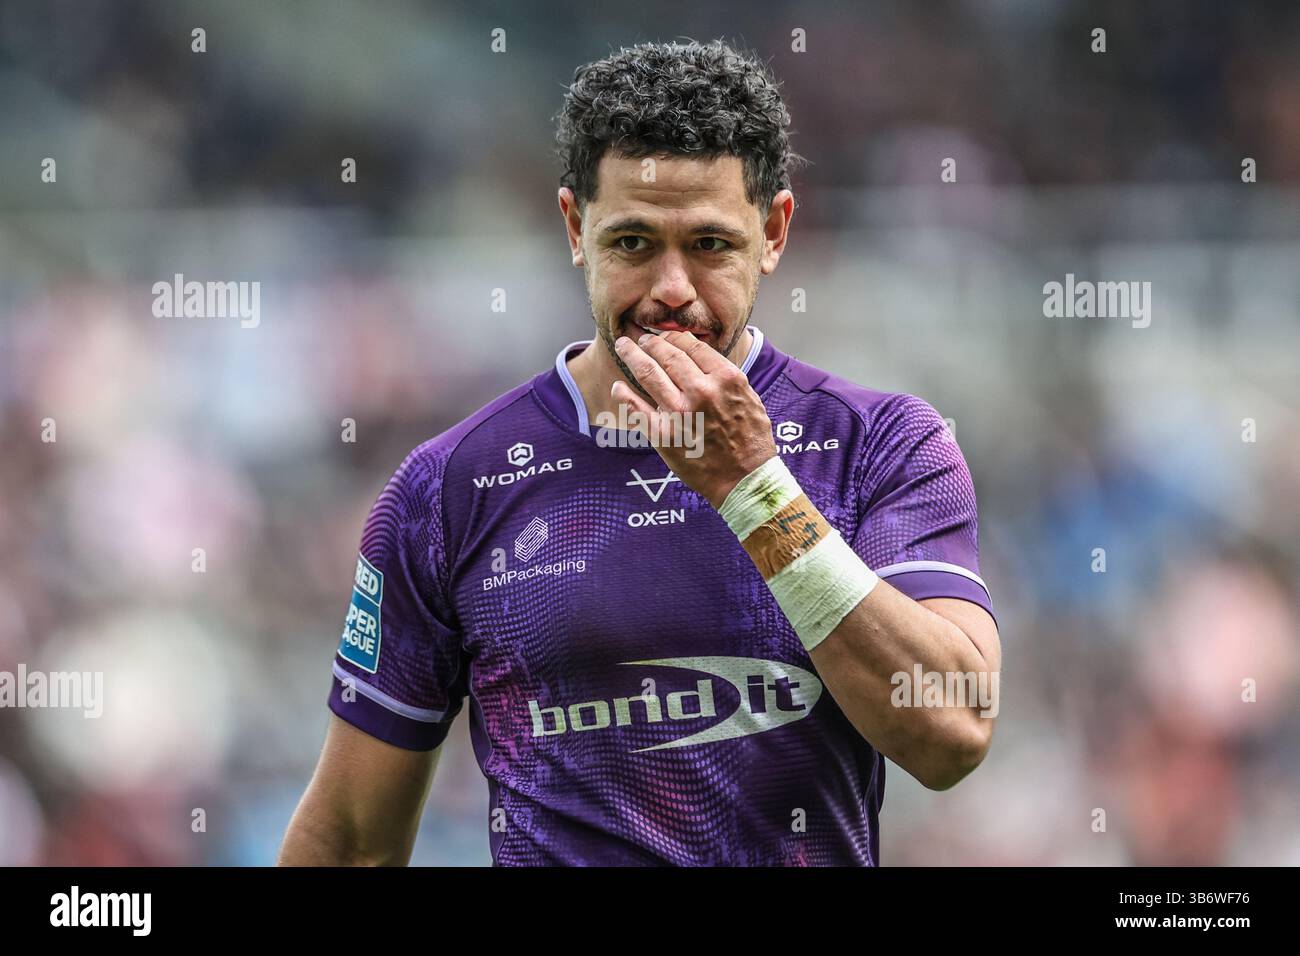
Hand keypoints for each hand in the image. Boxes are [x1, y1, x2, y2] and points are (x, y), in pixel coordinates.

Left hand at [611, 330, 776, 508]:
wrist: (746, 479)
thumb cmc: (750, 439)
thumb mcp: (748, 396)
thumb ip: (723, 375)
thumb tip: (696, 353)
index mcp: (725, 378)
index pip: (691, 345)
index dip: (673, 337)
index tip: (664, 336)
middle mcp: (701, 390)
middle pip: (667, 355)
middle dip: (650, 342)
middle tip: (639, 338)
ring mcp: (679, 412)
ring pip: (649, 373)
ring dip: (632, 356)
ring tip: (624, 348)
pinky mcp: (664, 435)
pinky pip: (637, 409)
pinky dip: (624, 395)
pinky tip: (618, 387)